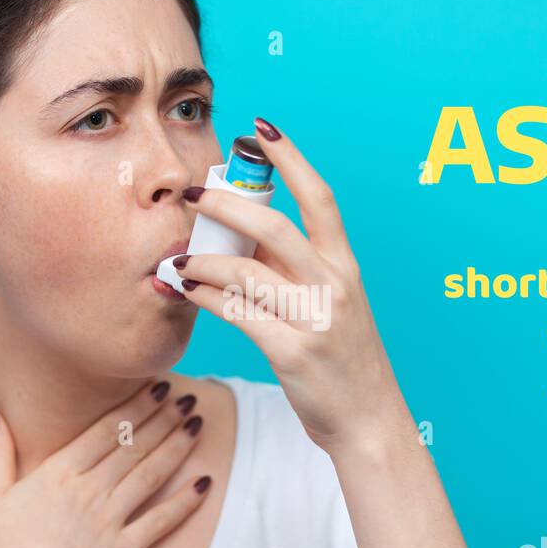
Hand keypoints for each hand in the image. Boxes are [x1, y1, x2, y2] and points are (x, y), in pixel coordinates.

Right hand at [0, 378, 211, 547]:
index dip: (136, 406)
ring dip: (177, 447)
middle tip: (187, 398)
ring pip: (151, 474)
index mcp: (59, 474)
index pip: (106, 430)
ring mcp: (110, 520)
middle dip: (164, 418)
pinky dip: (185, 502)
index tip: (158, 387)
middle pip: (134, 446)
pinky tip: (204, 483)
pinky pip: (161, 522)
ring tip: (197, 424)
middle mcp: (90, 491)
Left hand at [175, 118, 407, 453]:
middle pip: (274, 226)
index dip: (290, 157)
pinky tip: (189, 292)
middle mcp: (334, 284)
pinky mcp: (293, 352)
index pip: (320, 196)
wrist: (368, 419)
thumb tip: (239, 236)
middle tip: (191, 195)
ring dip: (203, 261)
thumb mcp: (331, 304)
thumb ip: (294, 270)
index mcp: (346, 265)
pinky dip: (207, 298)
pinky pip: (238, 313)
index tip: (262, 127)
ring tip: (177, 260)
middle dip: (225, 204)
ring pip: (247, 271)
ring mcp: (315, 318)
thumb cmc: (342, 359)